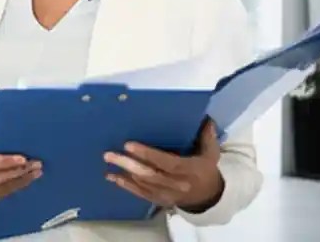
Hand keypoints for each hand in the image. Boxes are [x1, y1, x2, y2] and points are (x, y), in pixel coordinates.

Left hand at [105, 118, 224, 211]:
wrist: (208, 197)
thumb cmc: (205, 170)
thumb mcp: (211, 154)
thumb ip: (207, 137)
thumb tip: (205, 118)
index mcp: (190, 170)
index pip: (167, 163)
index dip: (148, 154)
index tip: (129, 145)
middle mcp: (178, 184)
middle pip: (150, 175)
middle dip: (128, 164)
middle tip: (109, 154)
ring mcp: (167, 194)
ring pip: (143, 184)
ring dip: (124, 173)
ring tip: (108, 160)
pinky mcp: (160, 201)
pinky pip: (140, 194)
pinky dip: (125, 185)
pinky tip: (112, 176)